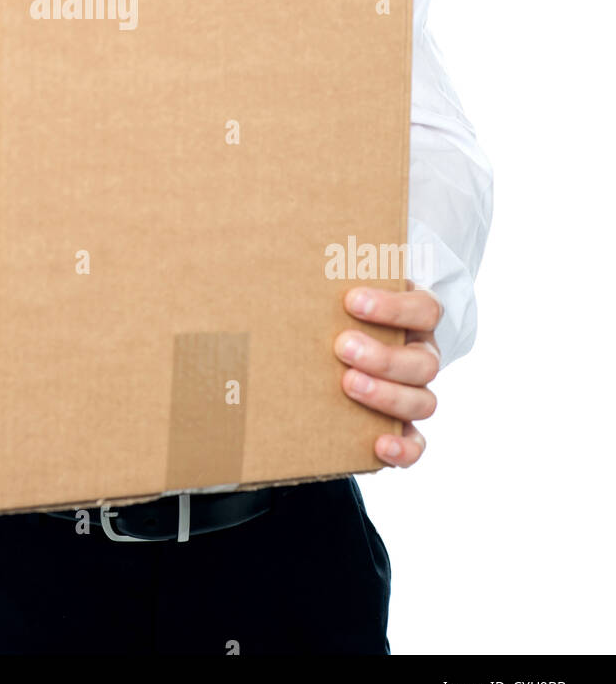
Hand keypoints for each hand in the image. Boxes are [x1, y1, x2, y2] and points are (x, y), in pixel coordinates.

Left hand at [334, 280, 442, 467]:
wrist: (336, 342)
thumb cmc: (335, 310)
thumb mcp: (332, 286)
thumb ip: (318, 271)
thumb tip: (259, 234)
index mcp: (413, 317)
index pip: (423, 309)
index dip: (393, 307)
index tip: (352, 300)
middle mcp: (420, 354)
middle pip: (424, 360)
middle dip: (383, 355)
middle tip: (341, 346)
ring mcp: (415, 392)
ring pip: (423, 401)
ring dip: (386, 395)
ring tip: (347, 384)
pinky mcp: (403, 427)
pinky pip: (418, 444)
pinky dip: (404, 448)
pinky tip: (378, 444)